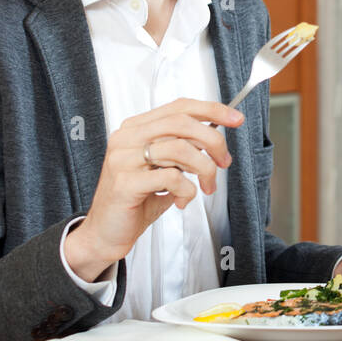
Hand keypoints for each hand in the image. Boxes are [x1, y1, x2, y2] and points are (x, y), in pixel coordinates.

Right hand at [65, 98, 242, 280]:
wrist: (106, 233)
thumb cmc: (137, 200)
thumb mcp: (163, 167)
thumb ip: (183, 148)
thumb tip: (216, 135)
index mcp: (136, 128)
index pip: (179, 107)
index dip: (211, 109)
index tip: (235, 118)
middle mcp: (127, 138)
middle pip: (182, 124)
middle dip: (213, 141)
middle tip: (224, 162)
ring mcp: (123, 159)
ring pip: (180, 149)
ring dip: (204, 169)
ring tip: (206, 187)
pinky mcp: (125, 183)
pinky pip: (171, 177)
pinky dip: (187, 190)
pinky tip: (181, 200)